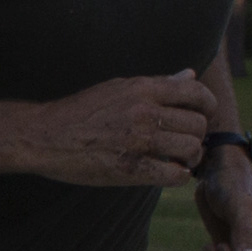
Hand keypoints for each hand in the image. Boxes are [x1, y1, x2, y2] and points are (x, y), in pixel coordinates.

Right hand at [12, 71, 217, 187]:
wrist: (44, 136)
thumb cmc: (80, 112)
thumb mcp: (117, 88)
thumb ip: (156, 84)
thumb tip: (188, 74)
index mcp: (142, 89)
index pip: (196, 92)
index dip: (207, 106)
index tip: (202, 115)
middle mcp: (144, 112)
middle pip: (198, 124)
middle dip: (196, 135)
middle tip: (184, 142)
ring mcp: (138, 141)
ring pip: (191, 149)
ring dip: (189, 157)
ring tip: (176, 158)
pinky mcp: (131, 168)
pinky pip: (175, 174)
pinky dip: (177, 175)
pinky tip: (167, 172)